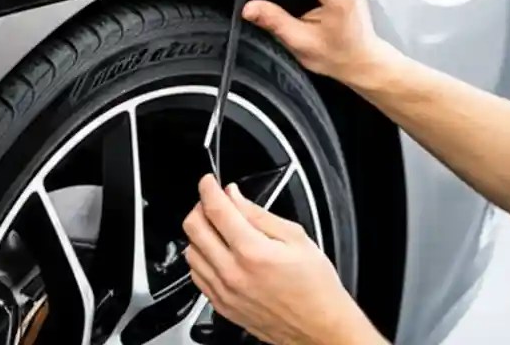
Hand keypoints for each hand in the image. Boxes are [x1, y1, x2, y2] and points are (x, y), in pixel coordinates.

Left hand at [183, 175, 385, 344]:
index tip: (209, 181)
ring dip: (199, 234)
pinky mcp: (220, 305)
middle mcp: (232, 273)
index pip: (216, 209)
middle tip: (214, 203)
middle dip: (200, 207)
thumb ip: (259, 214)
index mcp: (253, 252)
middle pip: (193, 227)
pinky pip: (196, 275)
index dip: (208, 188)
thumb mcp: (296, 238)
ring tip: (218, 229)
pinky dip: (200, 258)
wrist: (319, 328)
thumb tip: (235, 196)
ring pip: (190, 251)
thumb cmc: (315, 287)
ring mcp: (223, 292)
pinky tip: (216, 253)